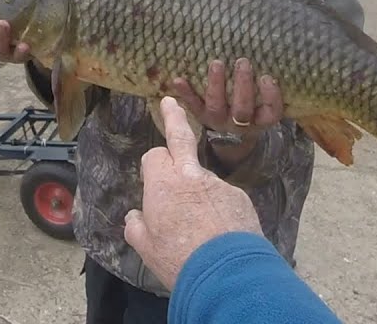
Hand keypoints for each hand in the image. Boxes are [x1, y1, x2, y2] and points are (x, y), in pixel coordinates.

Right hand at [124, 96, 264, 289]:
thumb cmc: (180, 260)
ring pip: (204, 179)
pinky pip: (224, 198)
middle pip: (182, 136)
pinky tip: (219, 235)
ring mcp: (220, 185)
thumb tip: (135, 217)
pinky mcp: (241, 198)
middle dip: (174, 116)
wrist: (227, 275)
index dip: (151, 166)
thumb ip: (136, 227)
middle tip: (170, 101)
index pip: (154, 156)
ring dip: (199, 193)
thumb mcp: (146, 248)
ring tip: (201, 231)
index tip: (151, 179)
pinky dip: (219, 210)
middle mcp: (192, 176)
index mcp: (163, 184)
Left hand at [169, 58, 282, 140]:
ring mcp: (219, 121)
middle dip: (242, 85)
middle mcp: (240, 123)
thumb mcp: (264, 103)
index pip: (271, 111)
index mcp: (261, 119)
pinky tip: (178, 80)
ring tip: (217, 63)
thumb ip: (267, 87)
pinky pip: (193, 106)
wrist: (232, 136)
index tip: (267, 77)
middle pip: (242, 109)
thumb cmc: (253, 107)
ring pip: (217, 106)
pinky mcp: (201, 116)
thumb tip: (268, 53)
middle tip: (242, 62)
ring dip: (216, 84)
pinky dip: (186, 93)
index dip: (270, 96)